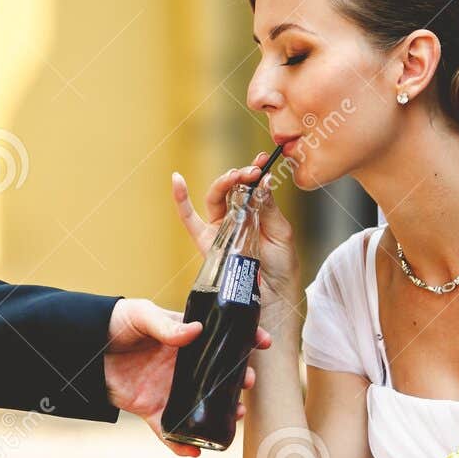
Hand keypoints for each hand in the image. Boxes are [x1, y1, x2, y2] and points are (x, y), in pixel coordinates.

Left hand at [104, 297, 269, 457]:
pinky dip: (181, 445)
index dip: (246, 341)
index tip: (263, 343)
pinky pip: (169, 431)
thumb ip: (166, 325)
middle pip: (219, 378)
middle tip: (248, 383)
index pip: (222, 340)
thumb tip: (194, 332)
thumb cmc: (114, 322)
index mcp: (185, 340)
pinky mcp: (151, 409)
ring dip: (220, 414)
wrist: (82, 346)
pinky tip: (194, 453)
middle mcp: (182, 367)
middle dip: (239, 382)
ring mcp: (169, 390)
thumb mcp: (141, 315)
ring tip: (236, 416)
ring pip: (202, 407)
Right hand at [172, 151, 298, 302]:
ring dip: (222, 182)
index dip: (255, 171)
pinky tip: (177, 179)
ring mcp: (219, 229)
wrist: (273, 298)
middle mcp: (235, 218)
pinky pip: (188, 218)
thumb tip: (262, 181)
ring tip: (234, 176)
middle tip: (252, 172)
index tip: (263, 159)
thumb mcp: (281, 233)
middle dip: (240, 175)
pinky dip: (180, 198)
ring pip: (214, 197)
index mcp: (255, 213)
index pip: (251, 186)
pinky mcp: (205, 242)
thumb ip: (268, 208)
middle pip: (231, 188)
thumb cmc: (281, 267)